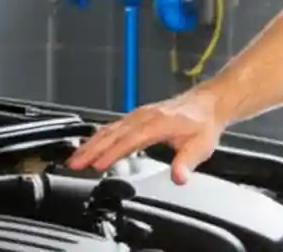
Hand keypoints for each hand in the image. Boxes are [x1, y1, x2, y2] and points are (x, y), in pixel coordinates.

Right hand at [65, 90, 226, 184]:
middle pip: (113, 133)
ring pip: (110, 128)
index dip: (112, 153)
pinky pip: (114, 126)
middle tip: (73, 165)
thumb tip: (179, 177)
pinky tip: (89, 145)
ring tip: (74, 158)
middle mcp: (146, 116)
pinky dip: (99, 136)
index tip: (96, 166)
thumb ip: (187, 162)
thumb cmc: (203, 124)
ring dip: (91, 143)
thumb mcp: (200, 146)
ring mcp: (140, 114)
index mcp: (159, 122)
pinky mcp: (138, 116)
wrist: (209, 103)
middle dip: (91, 149)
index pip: (130, 139)